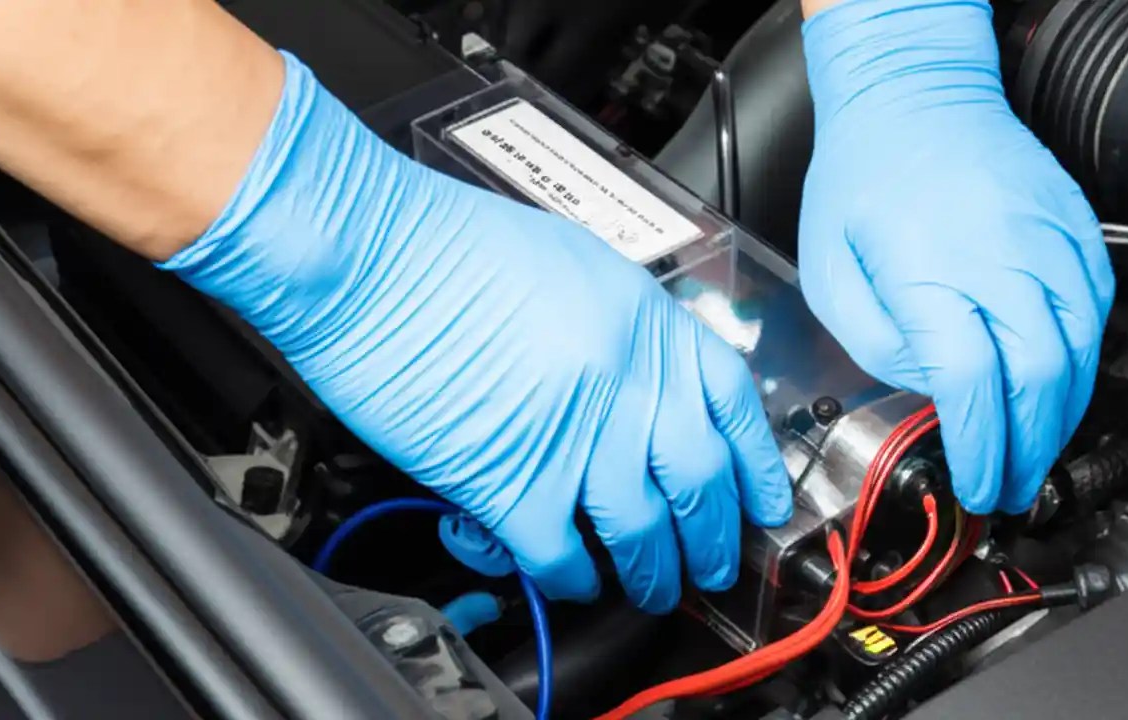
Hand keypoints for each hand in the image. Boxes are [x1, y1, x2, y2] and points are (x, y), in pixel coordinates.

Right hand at [163, 53, 791, 611]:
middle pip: (698, 479)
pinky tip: (573, 582)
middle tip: (715, 565)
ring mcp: (573, 432)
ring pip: (641, 529)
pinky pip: (561, 553)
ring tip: (654, 589)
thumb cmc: (445, 244)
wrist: (365, 253)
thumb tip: (640, 383)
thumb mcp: (571, 261)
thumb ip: (621, 327)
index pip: (731, 404)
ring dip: (652, 572)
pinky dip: (572, 580)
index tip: (762, 501)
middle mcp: (624, 378)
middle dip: (714, 536)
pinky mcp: (509, 479)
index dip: (757, 464)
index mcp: (644, 319)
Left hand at [797, 0, 1113, 513]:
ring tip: (1036, 452)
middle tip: (1012, 488)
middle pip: (1037, 380)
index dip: (980, 450)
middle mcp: (998, 257)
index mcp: (928, 272)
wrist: (911, 96)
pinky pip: (1096, 309)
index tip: (977, 486)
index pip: (970, 385)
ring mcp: (1045, 240)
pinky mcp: (1075, 228)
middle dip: (1028, 451)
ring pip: (1078, 352)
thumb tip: (929, 390)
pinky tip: (1060, 387)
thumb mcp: (828, 271)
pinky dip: (1084, 360)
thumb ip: (876, 344)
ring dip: (1062, 416)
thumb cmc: (863, 178)